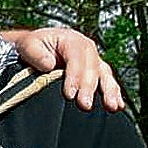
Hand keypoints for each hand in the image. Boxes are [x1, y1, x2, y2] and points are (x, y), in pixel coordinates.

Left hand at [5, 27, 124, 112]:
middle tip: (84, 105)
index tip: (69, 94)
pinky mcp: (97, 72)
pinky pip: (108, 82)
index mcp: (72, 40)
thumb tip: (48, 65)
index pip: (76, 58)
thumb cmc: (34, 46)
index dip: (74, 76)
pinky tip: (118, 106)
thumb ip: (35, 53)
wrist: (38, 48)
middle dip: (89, 88)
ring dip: (109, 92)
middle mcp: (87, 49)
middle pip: (92, 69)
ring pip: (105, 75)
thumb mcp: (28, 45)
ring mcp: (94, 61)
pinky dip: (115, 94)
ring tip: (111, 107)